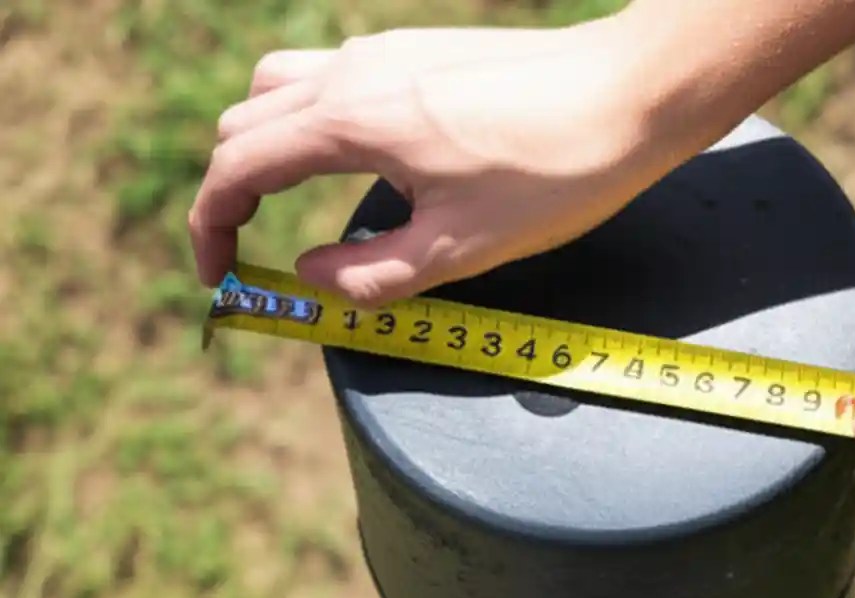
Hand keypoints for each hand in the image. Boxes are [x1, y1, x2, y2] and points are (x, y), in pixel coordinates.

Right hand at [188, 20, 693, 307]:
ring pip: (283, 88)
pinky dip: (316, 120)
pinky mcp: (420, 51)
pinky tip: (367, 160)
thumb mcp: (463, 248)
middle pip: (245, 122)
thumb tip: (311, 279)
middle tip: (255, 247)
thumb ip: (374, 274)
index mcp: (351, 121)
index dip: (211, 227)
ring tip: (299, 200)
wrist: (634, 92)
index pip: (236, 167)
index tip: (220, 275)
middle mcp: (354, 72)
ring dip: (270, 145)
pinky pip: (335, 76)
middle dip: (233, 188)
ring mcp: (387, 52)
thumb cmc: (557, 172)